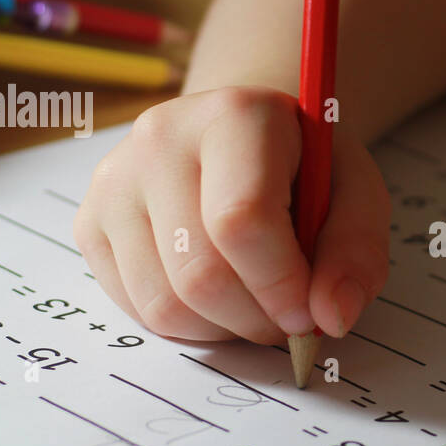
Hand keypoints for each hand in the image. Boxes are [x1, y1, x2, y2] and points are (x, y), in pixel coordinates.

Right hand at [73, 86, 389, 344]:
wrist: (238, 137)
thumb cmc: (302, 167)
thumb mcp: (356, 193)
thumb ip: (356, 252)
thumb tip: (331, 316)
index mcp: (237, 115)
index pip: (241, 219)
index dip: (279, 285)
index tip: (308, 316)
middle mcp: (162, 137)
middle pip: (200, 274)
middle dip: (255, 319)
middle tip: (287, 321)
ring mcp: (116, 179)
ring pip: (164, 304)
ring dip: (222, 330)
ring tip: (254, 305)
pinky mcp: (90, 221)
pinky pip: (135, 309)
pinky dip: (186, 325)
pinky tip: (216, 296)